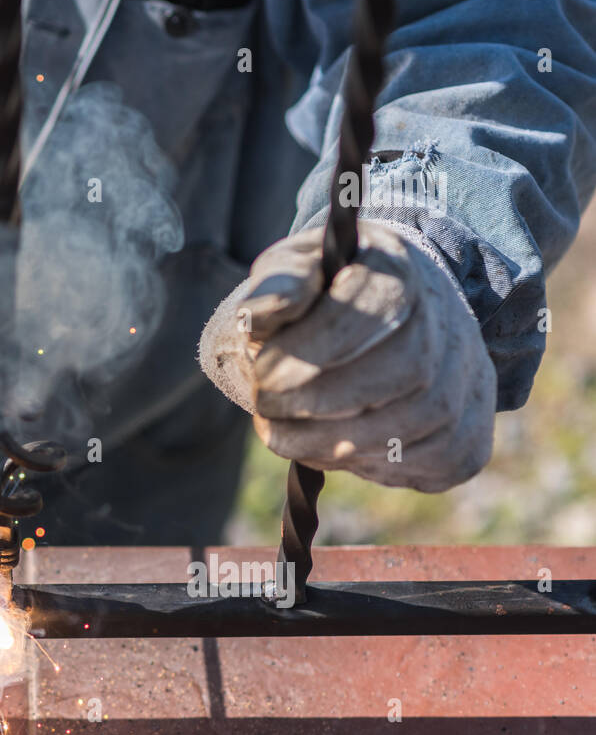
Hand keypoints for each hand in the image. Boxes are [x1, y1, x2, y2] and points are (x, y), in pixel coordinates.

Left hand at [199, 221, 495, 491]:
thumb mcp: (285, 275)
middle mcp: (450, 319)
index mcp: (399, 267)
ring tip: (282, 433)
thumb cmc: (313, 303)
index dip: (314, 350)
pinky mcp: (470, 435)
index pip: (376, 308)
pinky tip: (328, 451)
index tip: (263, 374)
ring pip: (421, 423)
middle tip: (267, 407)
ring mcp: (468, 380)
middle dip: (322, 399)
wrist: (365, 327)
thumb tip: (270, 305)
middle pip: (409, 368)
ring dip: (335, 442)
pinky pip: (436, 463)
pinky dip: (373, 467)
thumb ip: (275, 285)